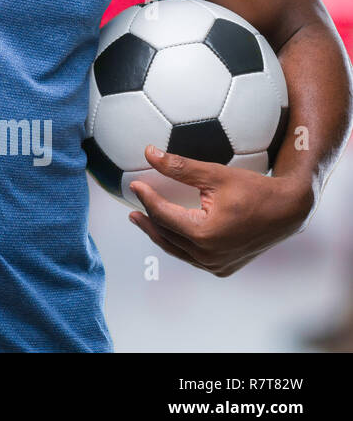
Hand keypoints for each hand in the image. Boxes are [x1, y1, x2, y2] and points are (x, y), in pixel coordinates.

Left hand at [127, 145, 314, 276]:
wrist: (289, 211)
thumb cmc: (255, 189)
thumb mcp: (215, 174)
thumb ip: (179, 166)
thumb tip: (148, 152)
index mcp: (204, 234)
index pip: (163, 215)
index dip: (146, 198)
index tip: (134, 184)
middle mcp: (209, 255)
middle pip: (166, 235)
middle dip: (147, 219)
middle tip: (132, 207)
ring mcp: (216, 265)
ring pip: (177, 249)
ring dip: (160, 234)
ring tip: (143, 219)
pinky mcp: (224, 267)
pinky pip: (193, 256)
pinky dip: (179, 243)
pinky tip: (171, 231)